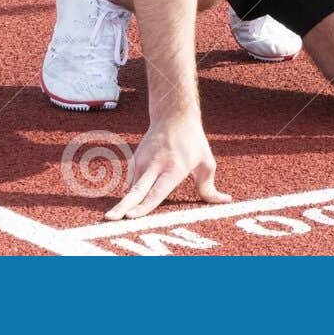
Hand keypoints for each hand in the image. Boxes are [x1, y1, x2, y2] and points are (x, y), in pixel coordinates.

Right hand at [105, 118, 231, 219]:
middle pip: (136, 190)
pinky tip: (128, 204)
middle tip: (109, 219)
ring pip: (131, 187)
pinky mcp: (135, 159)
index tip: (131, 217)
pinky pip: (131, 182)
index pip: (156, 191)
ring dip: (123, 203)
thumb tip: (224, 201)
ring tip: (112, 217)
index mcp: (173, 168)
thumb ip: (210, 187)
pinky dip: (131, 194)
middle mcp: (155, 165)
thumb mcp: (206, 163)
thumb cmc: (193, 141)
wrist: (173, 115)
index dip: (144, 206)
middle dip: (122, 207)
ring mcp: (142, 161)